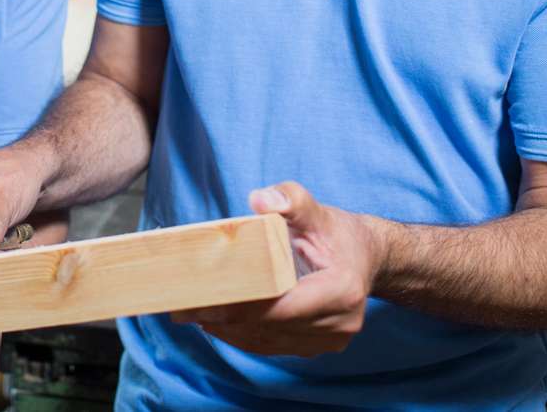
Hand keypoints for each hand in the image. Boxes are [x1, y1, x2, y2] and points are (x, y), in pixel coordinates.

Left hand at [173, 182, 384, 357]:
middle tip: (182, 307)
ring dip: (228, 331)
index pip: (280, 307)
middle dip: (223, 319)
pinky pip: (273, 346)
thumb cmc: (337, 233)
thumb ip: (290, 199)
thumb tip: (260, 199)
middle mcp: (340, 323)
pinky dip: (243, 335)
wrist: (365, 259)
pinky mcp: (318, 347)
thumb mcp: (316, 210)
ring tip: (191, 314)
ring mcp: (331, 340)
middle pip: (269, 327)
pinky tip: (216, 323)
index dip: (239, 307)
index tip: (201, 301)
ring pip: (267, 342)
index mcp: (341, 290)